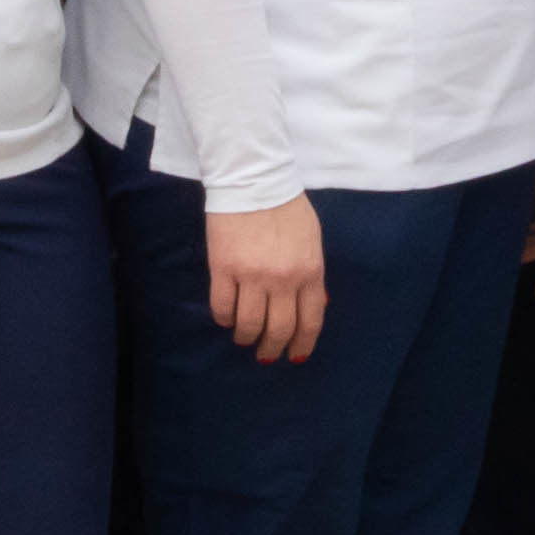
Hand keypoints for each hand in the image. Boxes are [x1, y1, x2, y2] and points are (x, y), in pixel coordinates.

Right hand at [208, 197, 326, 363]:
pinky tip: (227, 319)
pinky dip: (225, 320)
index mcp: (310, 271)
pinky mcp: (223, 268)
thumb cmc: (287, 207)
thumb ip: (312, 274)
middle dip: (272, 349)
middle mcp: (283, 279)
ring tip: (243, 338)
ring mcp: (252, 275)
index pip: (310, 321)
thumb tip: (311, 305)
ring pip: (248, 324)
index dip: (302, 344)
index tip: (294, 355)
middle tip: (266, 354)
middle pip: (278, 329)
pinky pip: (223, 308)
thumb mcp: (312, 240)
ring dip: (246, 338)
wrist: (254, 178)